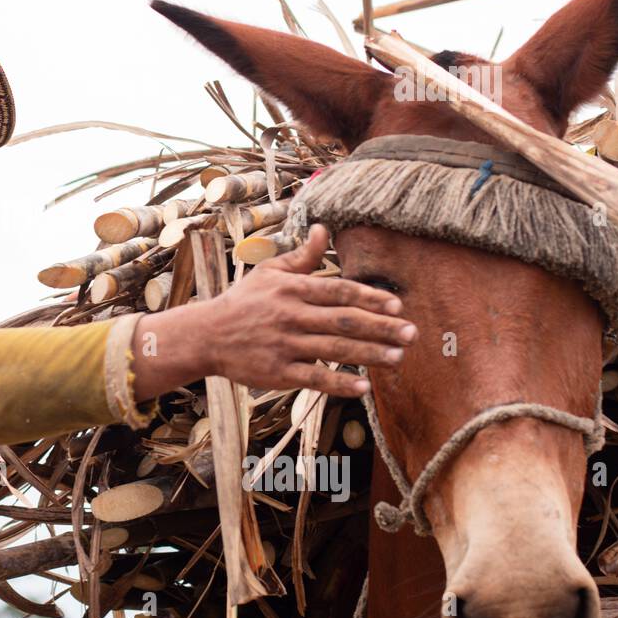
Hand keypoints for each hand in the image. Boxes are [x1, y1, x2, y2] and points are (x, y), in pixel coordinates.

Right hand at [206, 224, 415, 396]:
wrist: (206, 336)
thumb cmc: (242, 302)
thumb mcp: (269, 272)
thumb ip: (301, 256)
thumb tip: (323, 229)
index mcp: (291, 289)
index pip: (338, 291)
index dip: (370, 298)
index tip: (397, 306)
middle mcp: (290, 315)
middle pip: (344, 320)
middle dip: (382, 327)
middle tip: (412, 333)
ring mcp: (284, 345)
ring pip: (334, 349)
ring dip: (370, 354)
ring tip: (398, 357)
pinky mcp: (277, 372)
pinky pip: (314, 377)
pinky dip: (340, 383)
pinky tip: (364, 387)